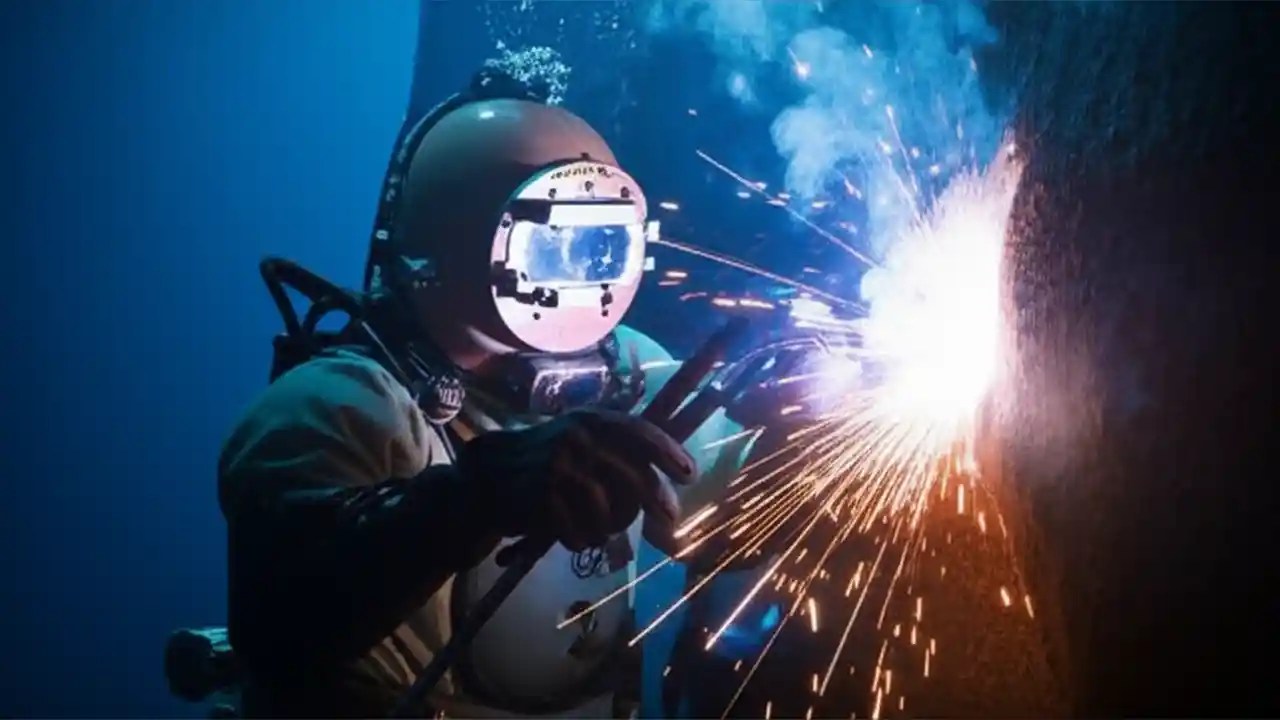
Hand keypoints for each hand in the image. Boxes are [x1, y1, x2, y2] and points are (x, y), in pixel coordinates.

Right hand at [457, 409, 696, 551]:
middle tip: (671, 518)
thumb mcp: (580, 441)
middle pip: (632, 473)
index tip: (690, 474)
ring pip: (606, 510)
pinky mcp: (540, 495)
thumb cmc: (545, 461)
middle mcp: (576, 437)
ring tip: (599, 534)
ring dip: (608, 528)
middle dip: (656, 498)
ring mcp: (557, 465)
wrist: (486, 473)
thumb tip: (668, 476)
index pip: (638, 431)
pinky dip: (580, 540)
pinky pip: (577, 530)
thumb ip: (617, 452)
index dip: (667, 452)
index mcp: (591, 420)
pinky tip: (575, 539)